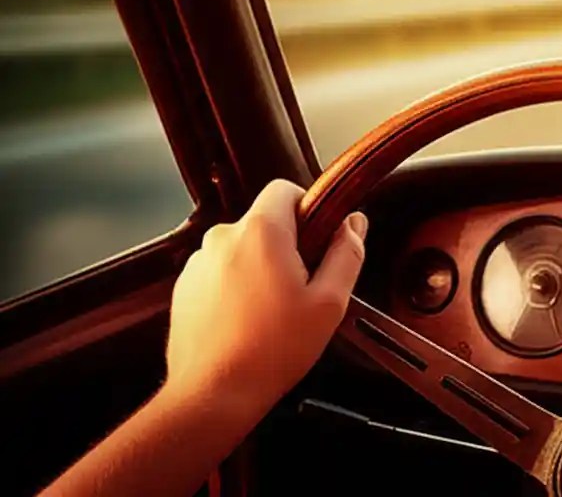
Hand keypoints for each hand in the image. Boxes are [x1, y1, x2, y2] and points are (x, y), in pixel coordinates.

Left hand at [165, 180, 366, 414]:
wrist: (214, 393)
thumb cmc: (272, 351)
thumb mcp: (329, 302)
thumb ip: (347, 253)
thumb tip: (355, 224)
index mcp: (261, 232)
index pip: (285, 189)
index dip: (309, 208)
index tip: (319, 240)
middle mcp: (223, 238)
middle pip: (265, 222)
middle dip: (287, 246)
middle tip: (303, 288)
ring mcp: (199, 264)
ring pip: (243, 249)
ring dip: (260, 268)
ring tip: (274, 312)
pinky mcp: (185, 288)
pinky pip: (220, 273)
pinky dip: (236, 288)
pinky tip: (249, 322)